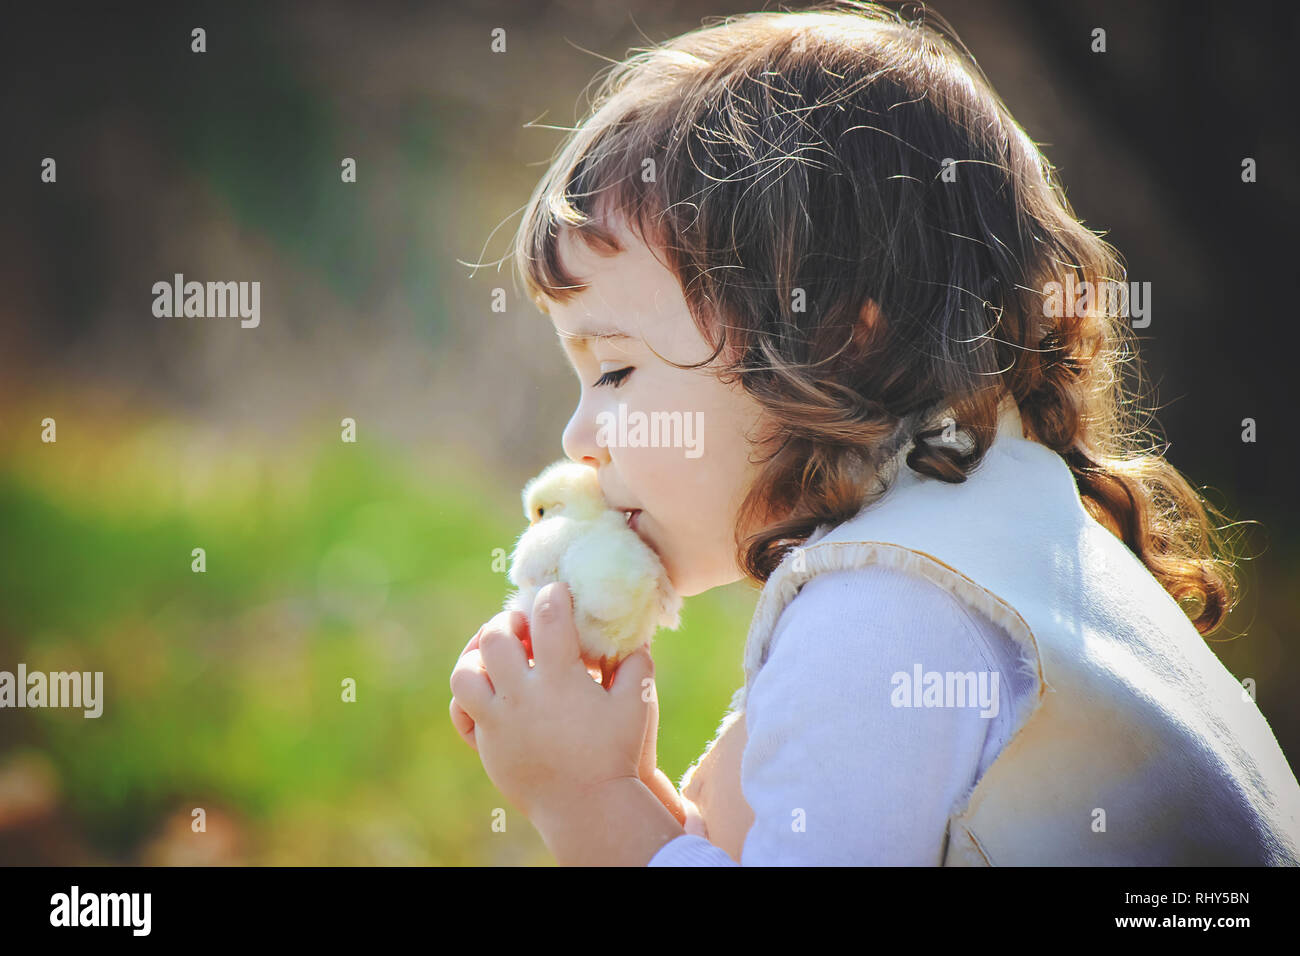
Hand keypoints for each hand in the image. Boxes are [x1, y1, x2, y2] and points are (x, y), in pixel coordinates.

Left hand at [449, 582, 653, 826]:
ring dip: (477, 657)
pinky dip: (469, 697)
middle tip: (522, 624)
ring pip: (465, 674)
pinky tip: (488, 690)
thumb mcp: (636, 703)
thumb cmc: (616, 752)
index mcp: (560, 679)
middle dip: (507, 621)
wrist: (588, 808)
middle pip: (495, 639)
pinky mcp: (488, 745)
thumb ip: (635, 663)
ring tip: (496, 656)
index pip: (547, 617)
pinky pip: (461, 713)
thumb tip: (633, 635)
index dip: (552, 596)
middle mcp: (523, 697)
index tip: (556, 593)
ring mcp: (499, 722)